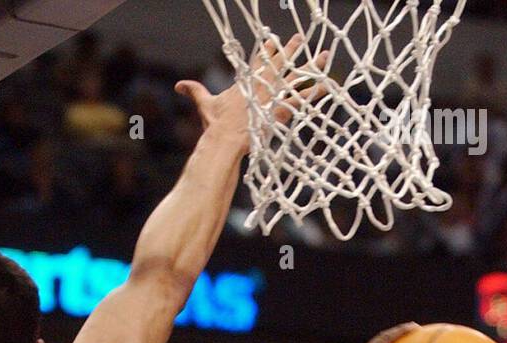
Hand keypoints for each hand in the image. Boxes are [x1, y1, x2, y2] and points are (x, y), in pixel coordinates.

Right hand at [176, 35, 328, 152]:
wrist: (224, 140)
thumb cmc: (215, 125)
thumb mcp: (205, 105)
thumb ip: (195, 91)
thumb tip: (179, 86)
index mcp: (246, 82)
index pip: (258, 61)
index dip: (267, 49)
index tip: (274, 39)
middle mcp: (261, 85)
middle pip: (279, 63)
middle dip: (289, 49)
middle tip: (299, 38)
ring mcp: (271, 97)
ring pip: (295, 77)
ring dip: (311, 66)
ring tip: (325, 56)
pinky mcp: (279, 111)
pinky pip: (301, 100)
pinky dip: (314, 93)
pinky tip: (327, 86)